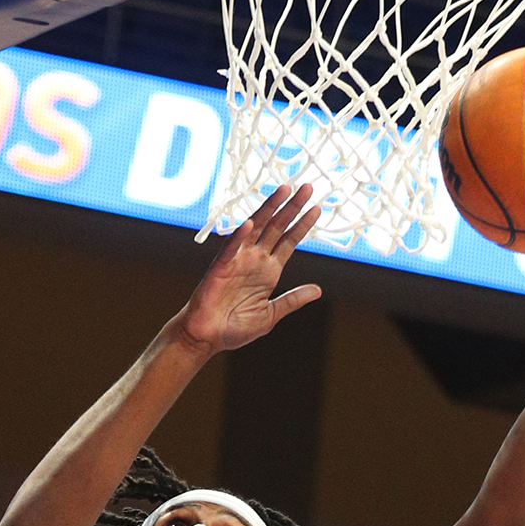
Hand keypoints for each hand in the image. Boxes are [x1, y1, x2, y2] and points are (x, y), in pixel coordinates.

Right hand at [173, 184, 323, 357]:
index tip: (317, 208)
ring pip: (256, 228)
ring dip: (269, 208)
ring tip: (284, 190)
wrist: (207, 337)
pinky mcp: (221, 268)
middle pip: (277, 227)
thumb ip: (292, 300)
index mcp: (269, 271)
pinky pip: (231, 249)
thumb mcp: (270, 315)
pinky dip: (240, 236)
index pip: (289, 241)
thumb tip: (317, 290)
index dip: (303, 224)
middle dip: (292, 207)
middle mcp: (255, 260)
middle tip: (307, 187)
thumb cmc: (234, 328)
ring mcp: (238, 261)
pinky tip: (251, 223)